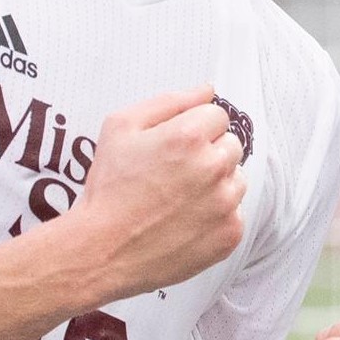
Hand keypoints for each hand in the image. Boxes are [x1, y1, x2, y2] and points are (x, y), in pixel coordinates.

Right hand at [67, 85, 245, 299]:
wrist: (103, 250)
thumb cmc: (108, 187)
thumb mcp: (121, 127)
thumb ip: (168, 101)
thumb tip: (206, 89)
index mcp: (189, 136)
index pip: (217, 114)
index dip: (194, 127)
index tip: (174, 145)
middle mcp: (213, 167)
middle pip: (231, 145)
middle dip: (208, 153)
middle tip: (174, 173)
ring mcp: (225, 204)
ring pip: (236, 179)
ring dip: (216, 184)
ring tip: (179, 198)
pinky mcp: (229, 235)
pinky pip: (234, 214)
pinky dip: (215, 216)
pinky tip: (186, 221)